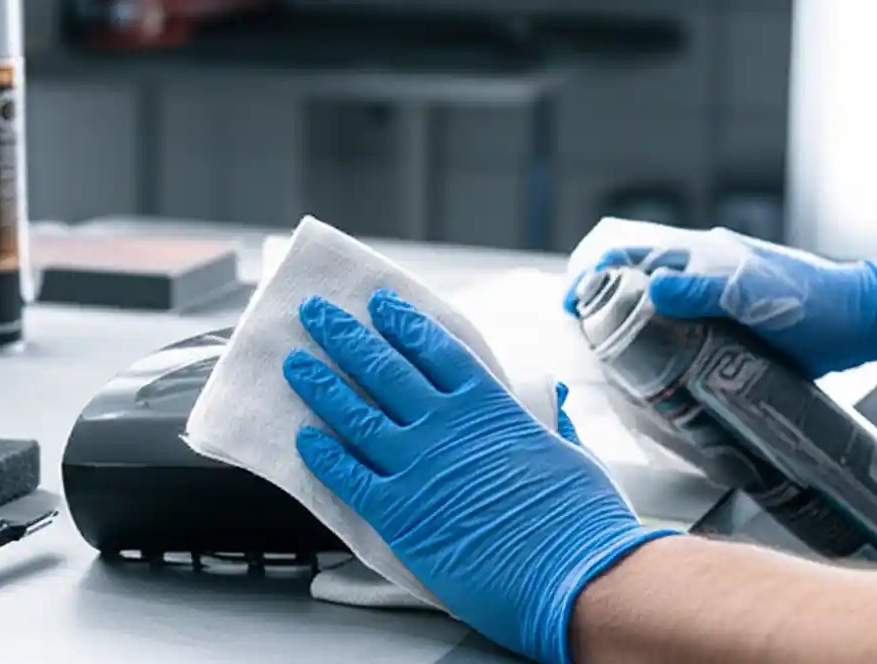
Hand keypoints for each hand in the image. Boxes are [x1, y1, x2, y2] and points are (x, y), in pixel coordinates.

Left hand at [284, 290, 674, 662]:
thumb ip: (550, 425)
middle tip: (316, 312)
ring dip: (320, 384)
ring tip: (295, 364)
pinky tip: (301, 438)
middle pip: (383, 369)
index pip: (435, 350)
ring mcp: (418, 467)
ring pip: (355, 414)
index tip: (379, 303)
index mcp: (491, 406)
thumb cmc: (582, 520)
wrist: (574, 574)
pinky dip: (321, 455)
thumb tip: (552, 403)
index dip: (403, 323)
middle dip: (345, 336)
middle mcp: (446, 426)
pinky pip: (347, 476)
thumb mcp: (572, 453)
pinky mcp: (399, 514)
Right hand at [563, 226, 876, 376]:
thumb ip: (705, 290)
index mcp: (699, 257)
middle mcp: (699, 280)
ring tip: (615, 371)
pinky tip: (656, 384)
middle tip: (587, 346)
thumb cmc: (814, 300)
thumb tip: (652, 290)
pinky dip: (660, 360)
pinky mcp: (726, 338)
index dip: (592, 274)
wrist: (864, 324)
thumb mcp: (756, 293)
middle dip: (603, 310)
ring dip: (630, 339)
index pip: (628, 253)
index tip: (571, 304)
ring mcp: (711, 309)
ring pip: (654, 318)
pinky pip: (681, 345)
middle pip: (633, 287)